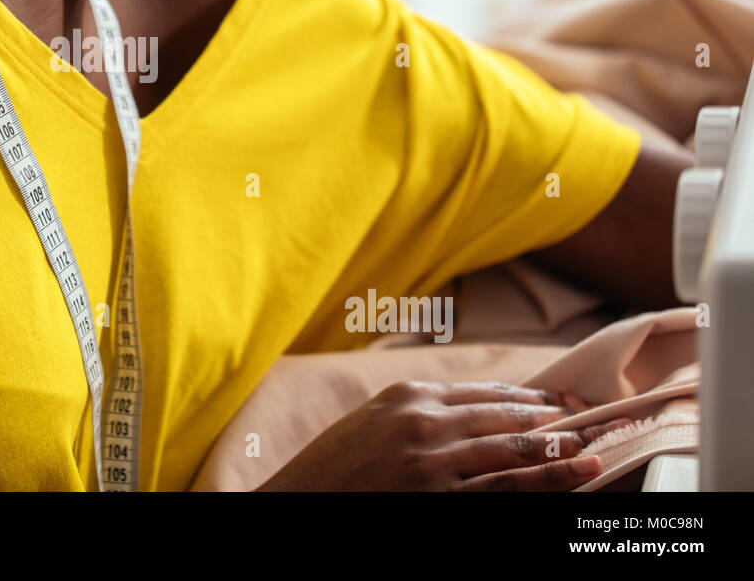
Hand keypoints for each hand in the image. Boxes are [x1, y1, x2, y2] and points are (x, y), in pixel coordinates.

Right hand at [256, 380, 629, 490]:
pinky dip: (545, 480)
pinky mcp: (437, 499)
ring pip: (513, 450)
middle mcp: (423, 421)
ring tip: (594, 446)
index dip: (532, 396)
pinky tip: (574, 473)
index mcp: (408, 395)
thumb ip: (418, 412)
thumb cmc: (333, 469)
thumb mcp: (371, 423)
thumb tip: (474, 414)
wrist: (300, 503)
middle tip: (593, 419)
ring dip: (560, 448)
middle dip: (555, 418)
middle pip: (506, 416)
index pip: (485, 392)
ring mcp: (432, 462)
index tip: (562, 400)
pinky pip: (503, 489)